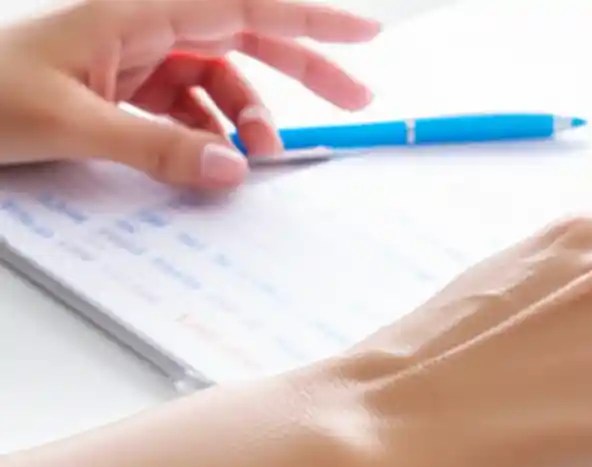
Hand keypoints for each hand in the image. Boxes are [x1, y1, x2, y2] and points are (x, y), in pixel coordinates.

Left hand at [0, 0, 379, 188]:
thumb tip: (235, 170)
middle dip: (304, 68)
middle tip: (356, 101)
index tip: (366, 34)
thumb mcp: (71, 125)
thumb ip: (158, 149)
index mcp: (135, 12)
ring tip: (264, 158)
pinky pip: (190, 106)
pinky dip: (213, 133)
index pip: (245, 7)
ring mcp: (137, 58)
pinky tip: (219, 160)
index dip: (311, 21)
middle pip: (247, 36)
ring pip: (222, 77)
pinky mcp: (126, 88)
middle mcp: (144, 26)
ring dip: (249, 117)